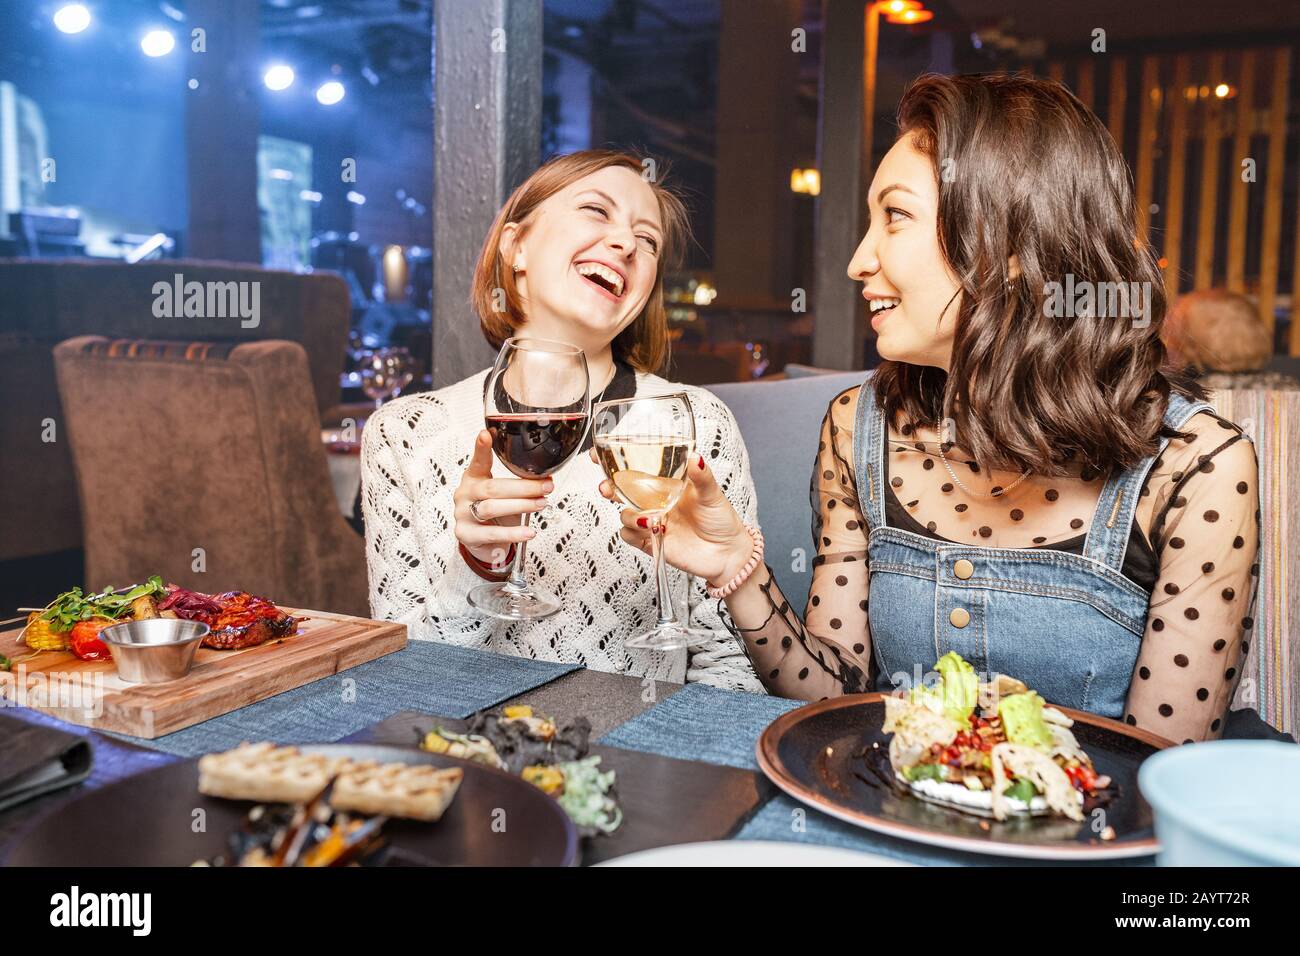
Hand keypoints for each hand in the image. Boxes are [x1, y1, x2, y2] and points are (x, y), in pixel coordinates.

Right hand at [454, 429, 551, 564]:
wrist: (482, 540)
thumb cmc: (495, 512)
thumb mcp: (504, 493)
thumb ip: (518, 483)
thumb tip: (546, 477)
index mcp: (474, 478)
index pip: (478, 461)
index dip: (481, 448)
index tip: (486, 434)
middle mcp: (465, 494)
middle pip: (493, 488)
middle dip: (524, 487)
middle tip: (546, 487)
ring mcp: (462, 514)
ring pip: (491, 508)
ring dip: (521, 506)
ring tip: (541, 504)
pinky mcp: (466, 534)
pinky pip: (491, 534)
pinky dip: (512, 533)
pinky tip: (528, 532)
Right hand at [593, 449, 753, 585]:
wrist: (727, 554)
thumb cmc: (721, 520)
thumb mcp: (713, 493)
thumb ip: (702, 476)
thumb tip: (695, 457)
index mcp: (665, 485)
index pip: (635, 470)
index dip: (614, 462)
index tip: (598, 455)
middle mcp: (654, 502)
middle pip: (621, 492)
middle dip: (608, 487)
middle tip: (606, 488)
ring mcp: (651, 522)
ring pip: (624, 515)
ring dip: (630, 515)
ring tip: (650, 519)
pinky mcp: (650, 542)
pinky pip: (629, 536)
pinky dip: (634, 533)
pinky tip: (651, 530)